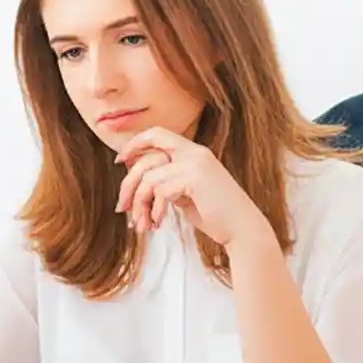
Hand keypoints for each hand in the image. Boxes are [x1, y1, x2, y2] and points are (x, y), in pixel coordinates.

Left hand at [113, 126, 270, 248]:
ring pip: (149, 178)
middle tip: (122, 207)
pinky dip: (154, 210)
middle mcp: (194, 153)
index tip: (120, 161)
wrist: (242, 229)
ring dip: (139, 204)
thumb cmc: (215, 215)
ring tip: (142, 224)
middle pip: (146, 157)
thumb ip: (167, 181)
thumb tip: (138, 179)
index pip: (157, 134)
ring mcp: (195, 164)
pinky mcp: (195, 179)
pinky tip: (159, 223)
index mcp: (193, 152)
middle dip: (128, 183)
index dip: (135, 144)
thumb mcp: (186, 193)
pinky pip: (160, 191)